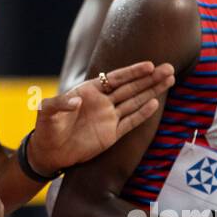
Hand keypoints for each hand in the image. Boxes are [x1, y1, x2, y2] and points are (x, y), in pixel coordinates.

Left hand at [27, 62, 174, 172]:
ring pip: (135, 101)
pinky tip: (155, 102)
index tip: (149, 65)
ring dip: (152, 91)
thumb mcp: (47, 112)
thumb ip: (59, 103)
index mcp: (89, 91)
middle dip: (150, 78)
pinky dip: (142, 113)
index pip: (115, 78)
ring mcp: (108, 117)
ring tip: (169, 80)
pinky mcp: (111, 134)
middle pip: (131, 87)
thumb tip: (77, 100)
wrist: (49, 152)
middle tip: (169, 68)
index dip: (132, 72)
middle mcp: (102, 102)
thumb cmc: (47, 128)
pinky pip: (130, 121)